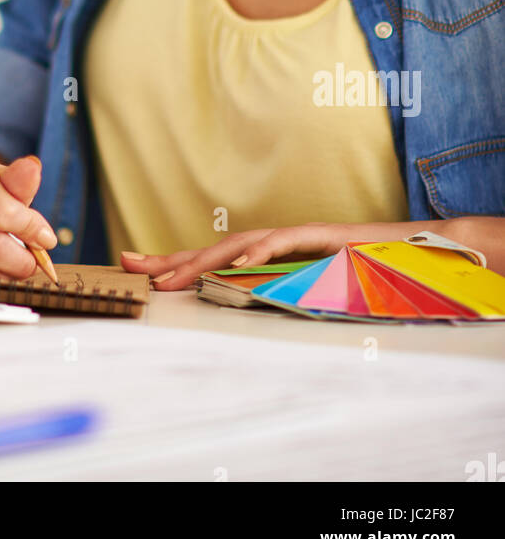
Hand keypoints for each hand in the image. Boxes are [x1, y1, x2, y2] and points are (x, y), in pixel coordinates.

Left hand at [120, 220, 439, 289]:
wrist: (409, 250)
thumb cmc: (361, 271)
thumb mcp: (308, 287)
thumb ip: (274, 289)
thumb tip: (238, 301)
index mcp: (267, 255)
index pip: (212, 257)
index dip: (172, 260)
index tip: (132, 265)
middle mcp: (275, 241)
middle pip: (214, 248)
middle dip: (170, 258)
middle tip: (130, 266)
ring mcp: (297, 236)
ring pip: (241, 244)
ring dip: (203, 260)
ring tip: (170, 276)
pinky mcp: (322, 238)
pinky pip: (285, 243)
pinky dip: (260, 251)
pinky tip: (237, 262)